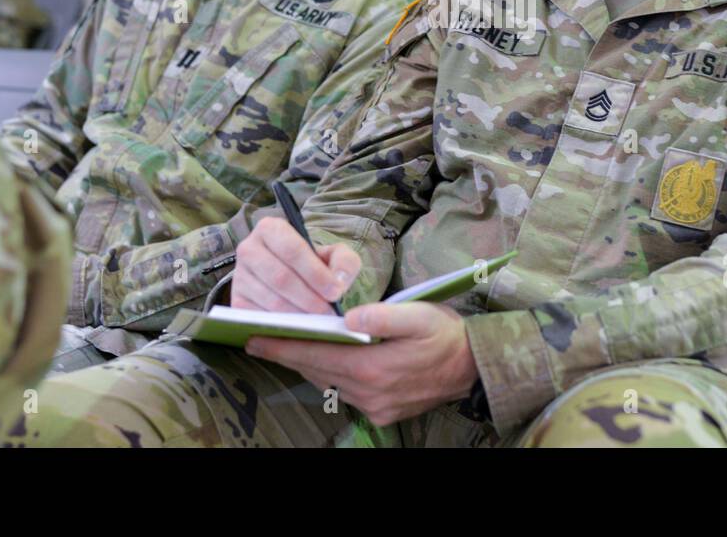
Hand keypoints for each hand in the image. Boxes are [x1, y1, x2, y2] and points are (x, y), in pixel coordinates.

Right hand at [230, 212, 361, 313]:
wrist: (291, 277)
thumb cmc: (312, 264)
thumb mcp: (333, 255)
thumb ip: (344, 262)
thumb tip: (339, 281)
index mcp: (270, 228)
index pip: (293, 250)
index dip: (315, 273)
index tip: (335, 292)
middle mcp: (248, 249)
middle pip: (281, 277)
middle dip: (309, 298)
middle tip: (328, 313)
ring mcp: (239, 277)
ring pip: (271, 300)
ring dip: (298, 315)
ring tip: (319, 323)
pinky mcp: (236, 302)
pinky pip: (260, 318)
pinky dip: (282, 326)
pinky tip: (300, 329)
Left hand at [245, 301, 478, 425]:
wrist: (474, 367)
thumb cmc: (445, 334)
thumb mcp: (420, 315)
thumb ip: (384, 315)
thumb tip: (349, 317)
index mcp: (374, 367)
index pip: (316, 355)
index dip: (282, 346)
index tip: (253, 339)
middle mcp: (369, 393)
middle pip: (317, 371)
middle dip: (287, 355)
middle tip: (258, 340)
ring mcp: (375, 406)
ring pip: (328, 383)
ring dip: (307, 365)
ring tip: (285, 346)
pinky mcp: (382, 412)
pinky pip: (345, 392)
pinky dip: (329, 375)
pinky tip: (323, 361)